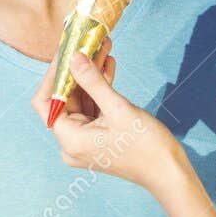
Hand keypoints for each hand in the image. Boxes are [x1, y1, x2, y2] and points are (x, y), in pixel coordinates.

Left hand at [31, 48, 183, 193]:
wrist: (170, 173)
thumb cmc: (146, 146)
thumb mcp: (118, 109)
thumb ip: (93, 82)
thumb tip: (74, 57)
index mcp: (70, 139)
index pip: (46, 101)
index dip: (54, 75)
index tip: (66, 52)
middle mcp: (71, 142)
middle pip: (64, 99)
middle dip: (76, 70)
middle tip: (86, 44)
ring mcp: (85, 140)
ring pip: (80, 101)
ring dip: (90, 76)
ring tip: (101, 49)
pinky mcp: (98, 137)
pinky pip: (93, 109)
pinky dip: (99, 90)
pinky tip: (107, 66)